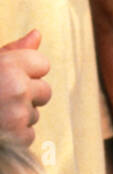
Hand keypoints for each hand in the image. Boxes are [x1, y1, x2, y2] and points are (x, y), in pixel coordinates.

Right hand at [0, 30, 51, 146]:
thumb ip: (12, 51)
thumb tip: (37, 33)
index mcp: (8, 68)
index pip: (42, 63)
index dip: (27, 69)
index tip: (9, 73)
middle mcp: (16, 90)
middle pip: (45, 91)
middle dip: (27, 93)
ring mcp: (18, 117)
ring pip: (35, 114)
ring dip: (19, 114)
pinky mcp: (17, 139)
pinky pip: (28, 134)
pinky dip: (14, 134)